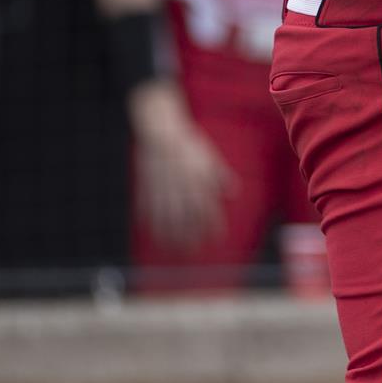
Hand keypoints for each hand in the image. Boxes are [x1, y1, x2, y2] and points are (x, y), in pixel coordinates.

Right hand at [128, 79, 235, 251]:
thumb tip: (234, 193)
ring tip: (173, 248)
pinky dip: (151, 221)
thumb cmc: (188, 144)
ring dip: (170, 234)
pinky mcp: (148, 185)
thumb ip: (220, 176)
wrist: (161, 131)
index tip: (216, 238)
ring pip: (167, 216)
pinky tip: (152, 232)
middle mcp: (182, 186)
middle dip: (191, 235)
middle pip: (187, 217)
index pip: (208, 207)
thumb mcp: (209, 157)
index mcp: (199, 179)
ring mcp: (163, 187)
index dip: (213, 224)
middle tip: (193, 251)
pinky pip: (149, 207)